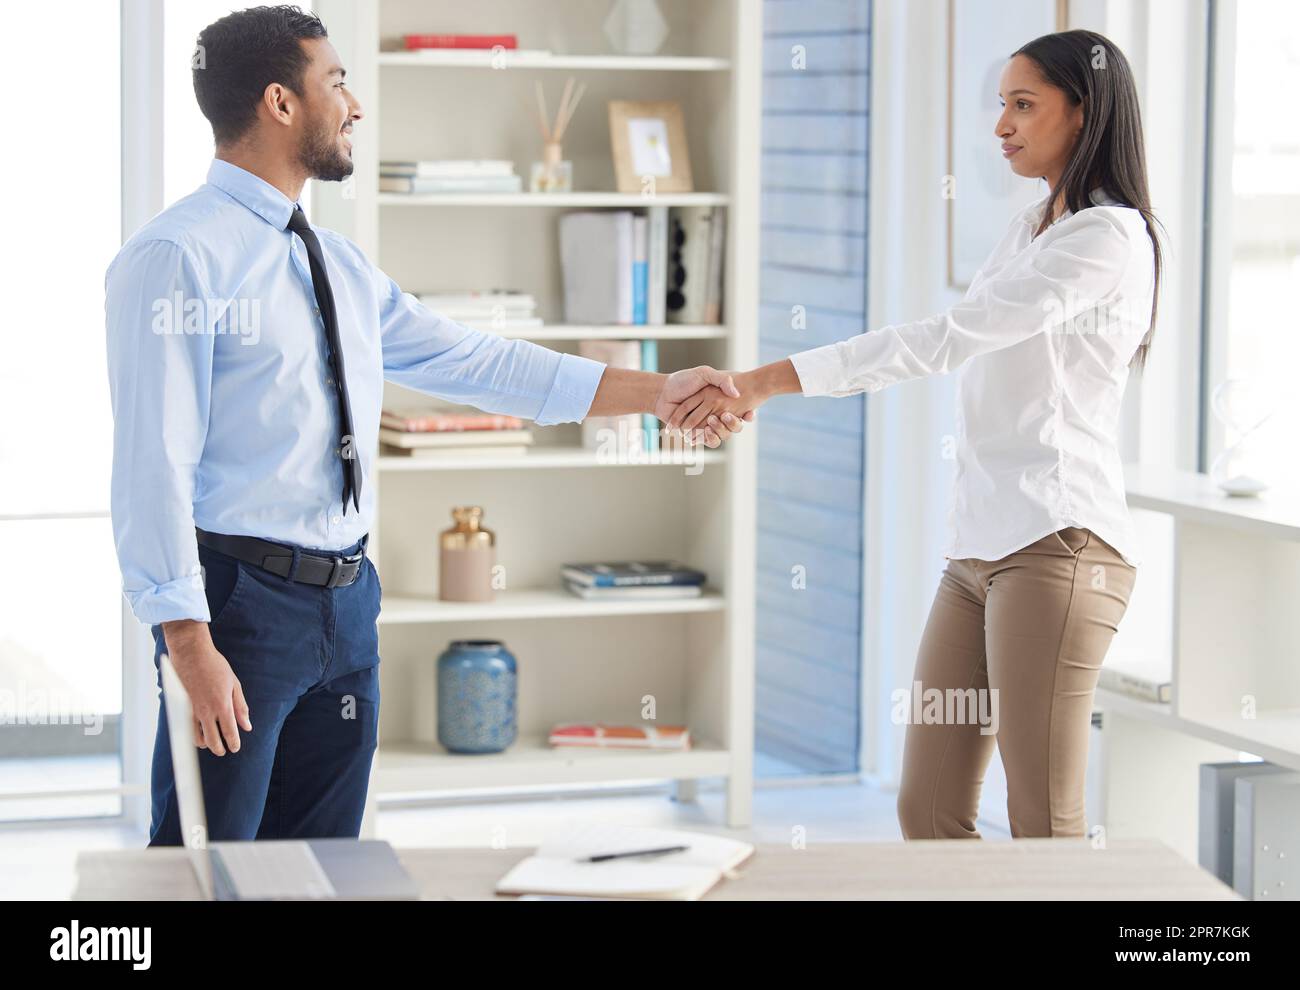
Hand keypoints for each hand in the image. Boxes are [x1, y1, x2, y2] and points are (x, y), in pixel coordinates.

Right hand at [161, 620, 251, 755]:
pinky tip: (199, 731)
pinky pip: (186, 729)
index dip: (233, 744)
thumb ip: (240, 707)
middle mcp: (206, 711)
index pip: (229, 733)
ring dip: (205, 743)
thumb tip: (246, 726)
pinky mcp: (180, 707)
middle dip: (219, 749)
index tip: (235, 748)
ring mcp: (191, 711)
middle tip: (223, 750)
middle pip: (212, 741)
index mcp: (222, 705)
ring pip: (196, 738)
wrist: (191, 653)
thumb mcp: (234, 684)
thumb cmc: (215, 666)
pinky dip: (193, 734)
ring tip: (211, 740)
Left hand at [668, 367, 770, 437]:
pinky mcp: (696, 433)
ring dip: (719, 432)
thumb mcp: (703, 373)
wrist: (661, 393)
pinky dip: (706, 438)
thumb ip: (721, 380)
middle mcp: (717, 412)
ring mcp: (707, 424)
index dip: (748, 414)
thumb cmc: (682, 380)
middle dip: (733, 424)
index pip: (741, 409)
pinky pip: (707, 440)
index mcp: (721, 399)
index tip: (749, 413)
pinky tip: (704, 432)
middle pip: (734, 425)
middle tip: (725, 416)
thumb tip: (736, 394)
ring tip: (711, 425)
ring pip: (723, 435)